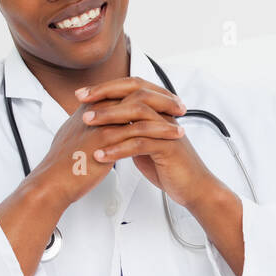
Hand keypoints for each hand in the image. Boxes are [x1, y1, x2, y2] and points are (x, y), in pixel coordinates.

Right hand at [33, 82, 186, 206]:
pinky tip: (175, 136)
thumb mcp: (76, 139)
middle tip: (178, 104)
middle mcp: (95, 110)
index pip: (123, 91)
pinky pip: (140, 129)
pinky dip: (161, 131)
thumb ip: (88, 129)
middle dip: (160, 97)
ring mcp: (100, 122)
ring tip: (182, 119)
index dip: (146, 93)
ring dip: (165, 113)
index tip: (164, 99)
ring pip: (140, 109)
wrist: (52, 183)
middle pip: (134, 92)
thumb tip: (97, 127)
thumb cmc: (65, 167)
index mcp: (89, 109)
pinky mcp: (105, 138)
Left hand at [75, 77, 220, 207]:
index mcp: (159, 111)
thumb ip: (131, 130)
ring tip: (87, 124)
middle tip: (81, 99)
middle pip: (135, 93)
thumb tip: (108, 123)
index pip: (132, 87)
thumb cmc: (169, 166)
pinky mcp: (169, 148)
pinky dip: (118, 148)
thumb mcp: (145, 143)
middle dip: (105, 94)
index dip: (106, 87)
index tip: (82, 93)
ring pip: (138, 114)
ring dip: (109, 117)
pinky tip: (102, 155)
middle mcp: (165, 116)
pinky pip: (140, 143)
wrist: (194, 187)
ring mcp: (168, 130)